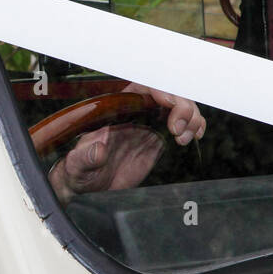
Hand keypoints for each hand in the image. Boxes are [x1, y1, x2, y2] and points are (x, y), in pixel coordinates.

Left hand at [48, 84, 205, 202]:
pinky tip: (194, 135)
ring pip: (181, 107)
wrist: (89, 186)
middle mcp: (135, 112)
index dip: (161, 91)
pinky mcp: (160, 138)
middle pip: (168, 95)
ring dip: (191, 117)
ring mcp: (150, 124)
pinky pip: (184, 124)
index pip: (142, 87)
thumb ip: (86, 157)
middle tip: (178, 129)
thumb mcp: (77, 165)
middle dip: (181, 107)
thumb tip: (99, 148)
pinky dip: (195, 125)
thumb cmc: (79, 170)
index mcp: (115, 110)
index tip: (169, 105)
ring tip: (183, 137)